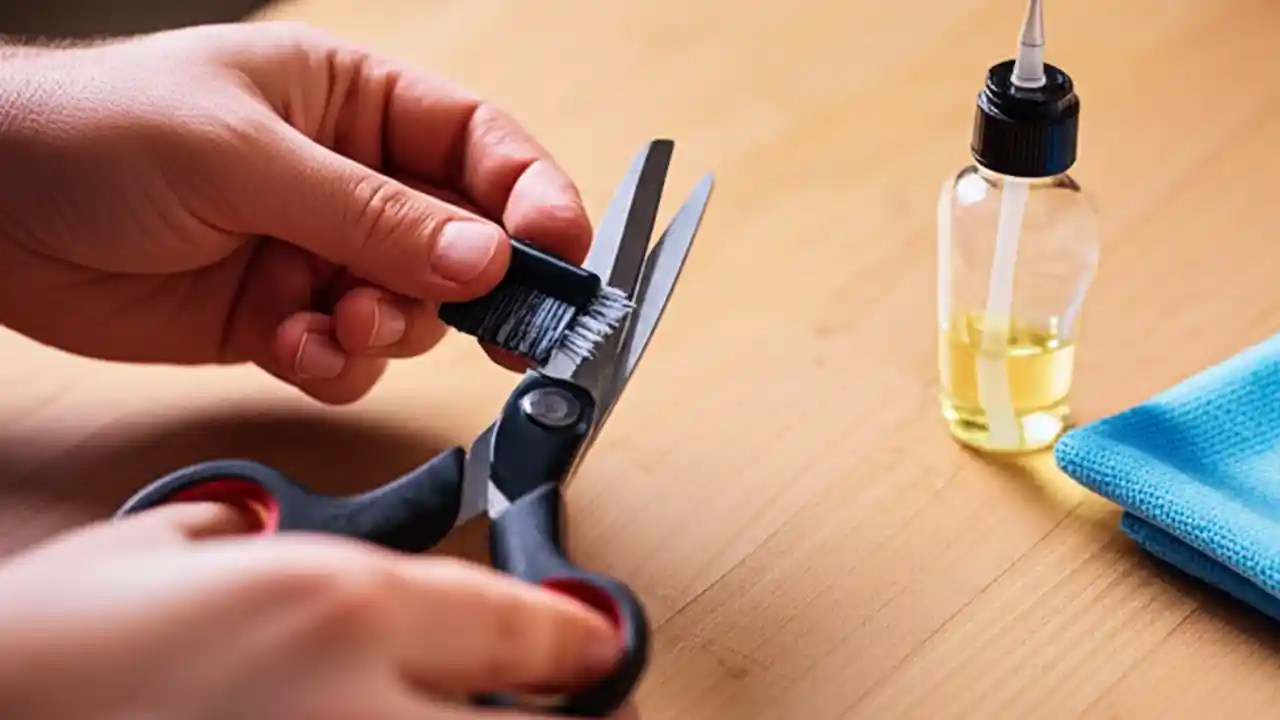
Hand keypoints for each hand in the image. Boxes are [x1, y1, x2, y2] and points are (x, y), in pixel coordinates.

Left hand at [0, 22, 591, 402]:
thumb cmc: (100, 133)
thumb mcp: (246, 158)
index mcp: (355, 103)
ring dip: (389, 328)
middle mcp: (352, 180)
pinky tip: (296, 349)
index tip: (561, 254)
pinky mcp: (282, 318)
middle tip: (496, 329)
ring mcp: (319, 252)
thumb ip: (372, 216)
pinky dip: (336, 363)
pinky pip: (349, 353)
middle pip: (464, 240)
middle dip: (473, 287)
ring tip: (335, 322)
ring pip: (411, 310)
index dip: (532, 196)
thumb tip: (485, 260)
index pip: (480, 145)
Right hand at [0, 503, 632, 718]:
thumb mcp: (158, 557)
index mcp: (336, 610)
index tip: (596, 640)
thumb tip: (283, 545)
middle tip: (584, 709)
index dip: (583, 634)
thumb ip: (258, 542)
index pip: (529, 623)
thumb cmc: (37, 657)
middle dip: (581, 719)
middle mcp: (362, 714)